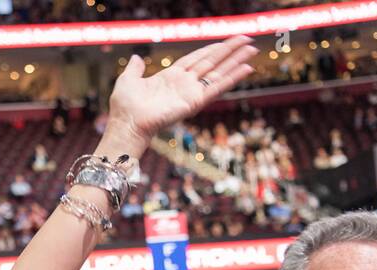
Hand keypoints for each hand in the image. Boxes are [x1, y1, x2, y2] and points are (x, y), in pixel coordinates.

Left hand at [107, 36, 257, 145]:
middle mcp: (184, 84)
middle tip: (246, 39)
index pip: (196, 59)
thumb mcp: (128, 80)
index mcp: (170, 76)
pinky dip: (232, 78)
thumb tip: (136, 58)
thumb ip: (135, 69)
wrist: (126, 124)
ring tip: (252, 50)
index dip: (211, 49)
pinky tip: (246, 69)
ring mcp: (190, 92)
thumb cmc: (124, 107)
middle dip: (229, 51)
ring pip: (218, 73)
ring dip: (235, 61)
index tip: (225, 41)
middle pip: (211, 62)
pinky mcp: (194, 102)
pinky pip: (216, 87)